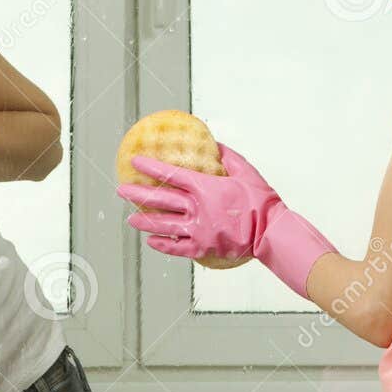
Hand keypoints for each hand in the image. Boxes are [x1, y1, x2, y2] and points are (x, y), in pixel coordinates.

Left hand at [117, 143, 278, 261]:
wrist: (271, 231)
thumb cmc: (260, 200)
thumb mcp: (246, 171)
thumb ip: (228, 157)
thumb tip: (215, 144)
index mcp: (205, 188)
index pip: (171, 175)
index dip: (151, 167)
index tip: (135, 162)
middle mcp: (197, 208)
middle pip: (161, 200)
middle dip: (137, 194)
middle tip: (120, 190)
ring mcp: (198, 230)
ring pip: (164, 225)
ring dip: (144, 221)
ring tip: (130, 219)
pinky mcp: (203, 247)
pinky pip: (177, 248)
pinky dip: (163, 245)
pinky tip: (151, 241)